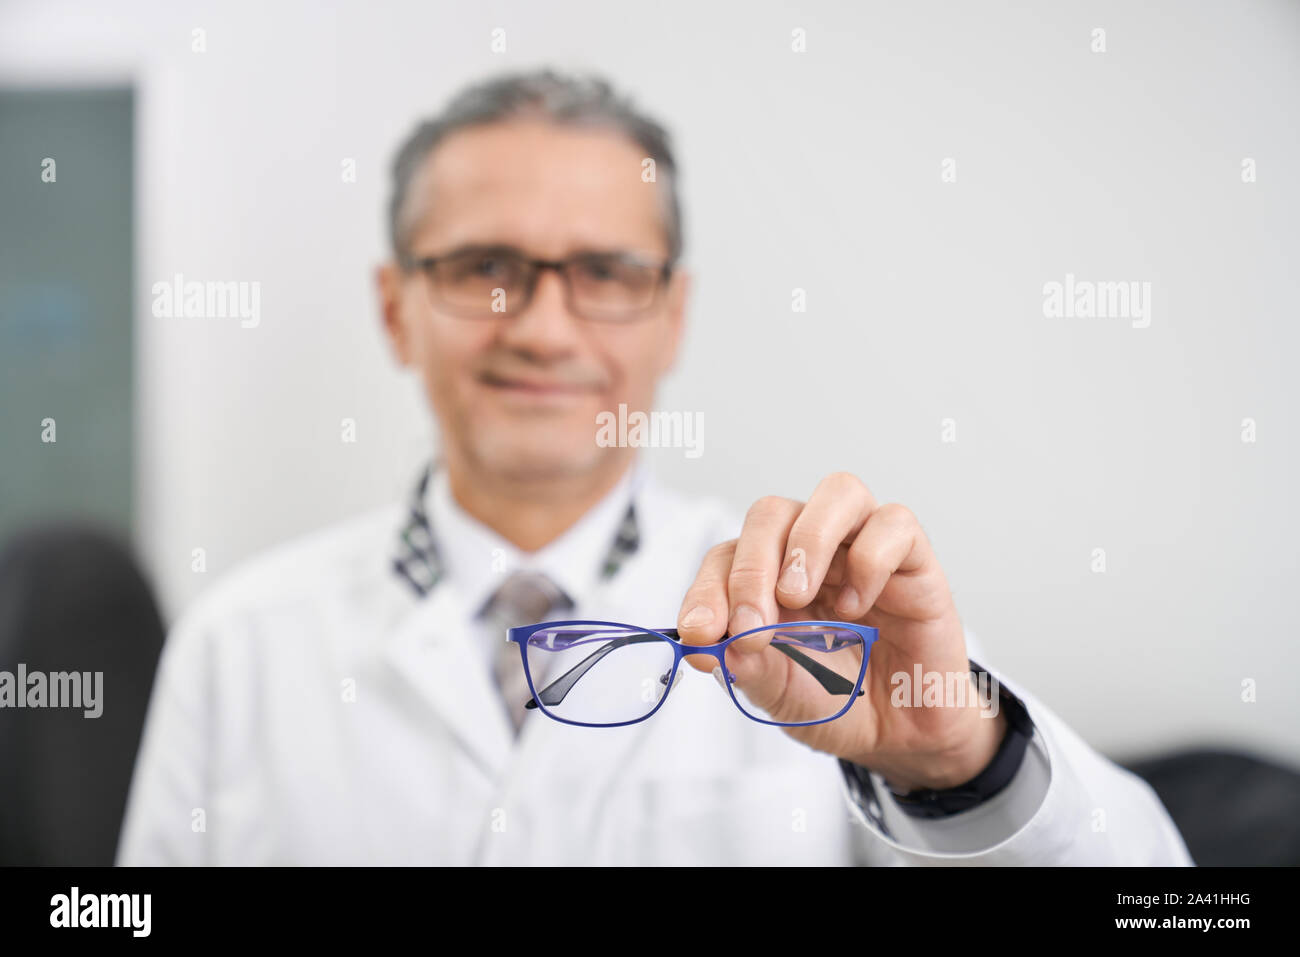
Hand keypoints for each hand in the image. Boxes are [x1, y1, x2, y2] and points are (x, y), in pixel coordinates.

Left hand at [676, 472, 1006, 791]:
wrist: (900, 737)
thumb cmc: (837, 702)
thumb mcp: (780, 695)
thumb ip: (748, 669)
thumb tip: (712, 646)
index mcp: (768, 579)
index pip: (726, 557)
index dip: (706, 589)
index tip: (699, 633)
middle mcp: (814, 552)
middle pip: (772, 514)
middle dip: (751, 567)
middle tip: (750, 625)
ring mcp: (863, 549)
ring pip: (838, 493)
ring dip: (808, 541)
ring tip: (797, 597)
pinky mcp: (914, 561)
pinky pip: (895, 524)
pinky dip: (870, 560)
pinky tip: (857, 608)